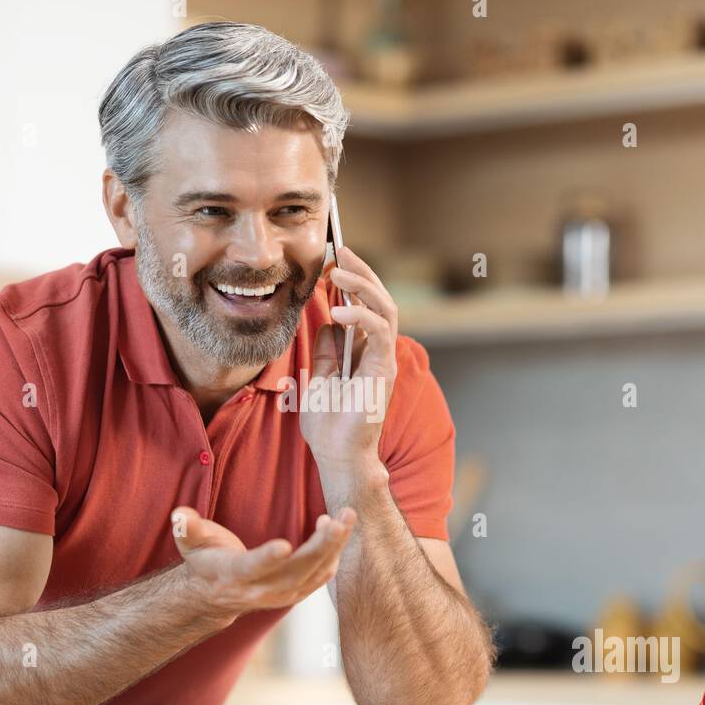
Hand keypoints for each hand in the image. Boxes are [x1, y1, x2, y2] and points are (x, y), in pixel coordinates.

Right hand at [170, 505, 356, 617]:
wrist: (213, 593)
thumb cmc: (203, 558)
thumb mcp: (189, 541)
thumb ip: (187, 527)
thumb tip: (179, 516)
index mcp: (234, 574)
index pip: (252, 568)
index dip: (267, 558)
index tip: (286, 545)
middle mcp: (260, 590)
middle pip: (295, 570)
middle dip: (321, 545)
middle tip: (340, 519)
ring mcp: (280, 595)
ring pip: (314, 573)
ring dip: (335, 546)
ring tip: (347, 517)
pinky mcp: (295, 593)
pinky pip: (320, 576)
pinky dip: (334, 554)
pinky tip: (338, 529)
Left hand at [301, 245, 397, 473]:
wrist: (337, 454)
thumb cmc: (329, 422)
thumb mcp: (319, 376)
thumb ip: (327, 348)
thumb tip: (327, 320)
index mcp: (364, 350)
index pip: (364, 305)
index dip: (351, 281)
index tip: (330, 260)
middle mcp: (379, 350)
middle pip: (379, 299)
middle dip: (361, 272)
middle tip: (340, 250)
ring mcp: (384, 358)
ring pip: (385, 308)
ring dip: (363, 285)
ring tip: (339, 270)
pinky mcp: (384, 369)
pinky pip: (379, 332)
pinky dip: (361, 317)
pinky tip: (339, 311)